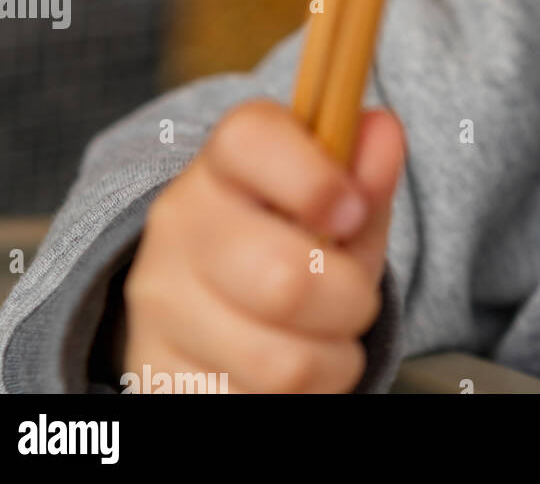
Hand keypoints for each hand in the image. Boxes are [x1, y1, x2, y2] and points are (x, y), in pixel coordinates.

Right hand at [121, 99, 405, 392]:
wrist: (212, 295)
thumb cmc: (293, 235)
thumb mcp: (338, 197)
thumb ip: (366, 170)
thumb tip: (383, 132)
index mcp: (224, 161)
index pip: (251, 141)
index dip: (315, 180)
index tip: (352, 212)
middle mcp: (179, 225)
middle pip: (285, 280)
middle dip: (350, 301)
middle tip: (355, 297)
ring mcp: (160, 306)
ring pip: (282, 364)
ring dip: (332, 360)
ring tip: (326, 336)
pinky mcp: (156, 378)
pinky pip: (255, 406)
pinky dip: (299, 397)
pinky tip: (287, 368)